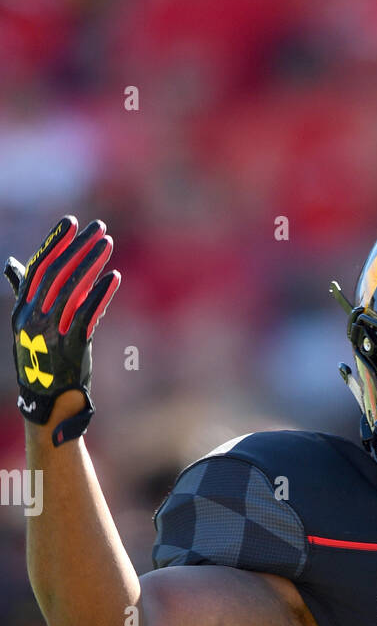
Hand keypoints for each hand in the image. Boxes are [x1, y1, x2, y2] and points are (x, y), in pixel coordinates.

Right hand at [4, 215, 119, 445]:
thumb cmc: (40, 360)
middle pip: (57, 273)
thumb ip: (23, 294)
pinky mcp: (72, 347)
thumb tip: (13, 266)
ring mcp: (52, 333)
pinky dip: (101, 294)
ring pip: (72, 290)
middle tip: (98, 227)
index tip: (71, 223)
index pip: (38, 268)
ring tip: (107, 244)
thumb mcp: (26, 325)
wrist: (47, 402)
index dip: (54, 243)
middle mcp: (34, 319)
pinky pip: (87, 314)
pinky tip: (114, 277)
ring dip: (92, 264)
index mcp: (22, 310)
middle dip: (78, 247)